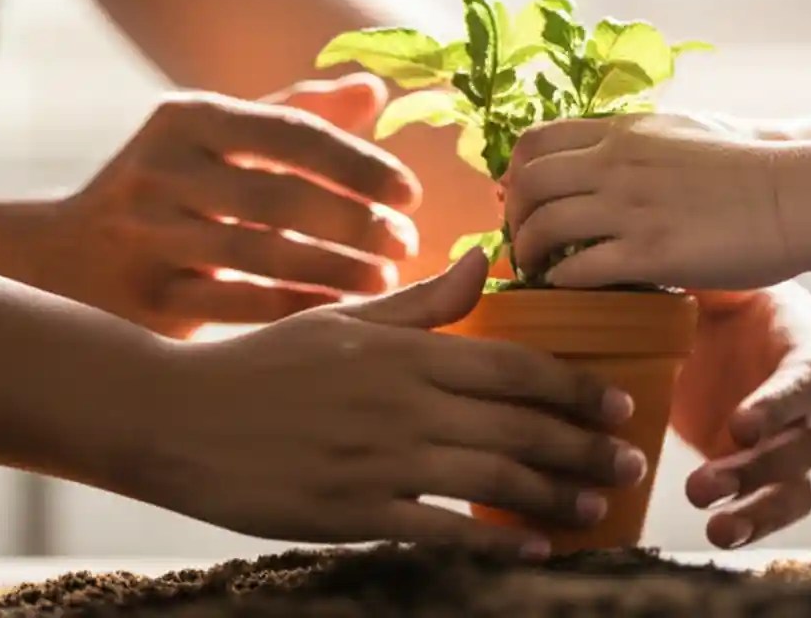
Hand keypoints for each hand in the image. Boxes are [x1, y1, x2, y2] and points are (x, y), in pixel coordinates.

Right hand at [39, 74, 421, 336]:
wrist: (57, 259)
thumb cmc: (167, 190)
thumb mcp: (215, 137)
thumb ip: (294, 114)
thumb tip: (373, 90)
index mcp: (187, 117)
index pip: (291, 132)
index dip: (360, 164)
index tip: (410, 195)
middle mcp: (161, 170)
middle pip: (279, 196)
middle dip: (355, 222)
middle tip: (406, 244)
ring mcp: (147, 235)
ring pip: (260, 254)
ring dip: (337, 269)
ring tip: (387, 280)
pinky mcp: (147, 297)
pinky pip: (237, 305)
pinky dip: (297, 307)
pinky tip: (344, 313)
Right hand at [112, 249, 645, 554]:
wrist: (177, 416)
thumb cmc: (264, 364)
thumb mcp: (343, 319)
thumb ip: (421, 301)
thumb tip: (482, 262)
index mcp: (402, 350)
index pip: (513, 366)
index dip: (575, 387)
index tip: (618, 403)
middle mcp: (401, 403)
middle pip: (518, 426)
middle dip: (585, 447)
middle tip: (633, 462)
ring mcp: (377, 460)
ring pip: (491, 480)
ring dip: (555, 495)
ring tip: (598, 507)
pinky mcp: (350, 512)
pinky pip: (438, 531)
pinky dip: (492, 542)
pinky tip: (533, 549)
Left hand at [505, 113, 793, 289]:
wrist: (793, 193)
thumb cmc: (750, 161)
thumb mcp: (682, 128)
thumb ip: (638, 139)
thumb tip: (613, 147)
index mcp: (622, 131)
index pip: (536, 140)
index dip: (516, 173)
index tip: (522, 199)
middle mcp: (615, 164)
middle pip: (528, 183)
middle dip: (513, 216)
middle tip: (521, 241)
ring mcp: (630, 208)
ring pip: (544, 226)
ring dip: (528, 252)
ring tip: (533, 270)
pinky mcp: (650, 252)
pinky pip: (579, 269)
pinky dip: (559, 280)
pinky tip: (564, 289)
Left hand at [672, 285, 810, 547]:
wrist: (701, 328)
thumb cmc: (706, 296)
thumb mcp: (702, 280)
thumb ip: (691, 279)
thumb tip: (648, 267)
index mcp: (797, 342)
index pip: (809, 376)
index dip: (780, 404)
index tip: (739, 426)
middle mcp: (803, 396)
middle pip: (809, 440)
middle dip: (760, 467)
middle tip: (700, 485)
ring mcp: (789, 438)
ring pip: (800, 483)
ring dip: (761, 508)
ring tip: (714, 527)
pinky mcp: (766, 471)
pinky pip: (779, 504)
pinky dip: (754, 524)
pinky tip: (718, 534)